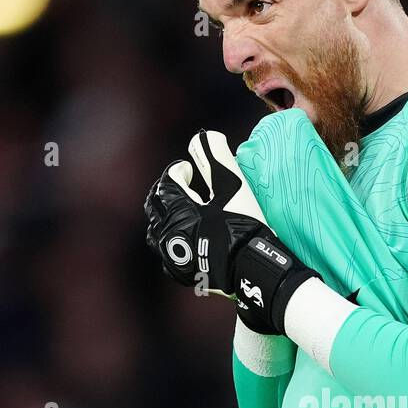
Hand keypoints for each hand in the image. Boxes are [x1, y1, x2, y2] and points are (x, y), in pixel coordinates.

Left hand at [144, 130, 318, 332]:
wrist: (251, 269)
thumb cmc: (243, 224)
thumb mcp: (232, 185)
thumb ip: (215, 155)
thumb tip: (204, 135)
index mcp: (176, 209)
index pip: (168, 181)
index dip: (179, 171)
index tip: (190, 170)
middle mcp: (167, 233)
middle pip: (156, 205)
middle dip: (167, 191)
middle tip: (183, 186)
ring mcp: (172, 255)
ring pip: (157, 231)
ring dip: (166, 216)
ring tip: (182, 212)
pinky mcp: (181, 272)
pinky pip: (167, 253)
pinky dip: (172, 240)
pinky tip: (186, 238)